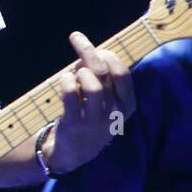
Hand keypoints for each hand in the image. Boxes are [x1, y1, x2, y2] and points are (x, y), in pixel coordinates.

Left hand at [46, 31, 136, 173]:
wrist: (75, 153)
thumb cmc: (90, 119)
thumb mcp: (104, 102)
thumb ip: (99, 78)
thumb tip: (87, 51)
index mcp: (127, 105)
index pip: (123, 74)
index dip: (110, 55)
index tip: (98, 47)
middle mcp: (114, 112)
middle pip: (104, 73)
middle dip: (89, 51)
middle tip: (76, 38)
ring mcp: (95, 119)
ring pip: (92, 85)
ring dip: (80, 70)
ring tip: (73, 72)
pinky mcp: (75, 124)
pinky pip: (71, 95)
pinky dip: (66, 81)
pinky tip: (64, 79)